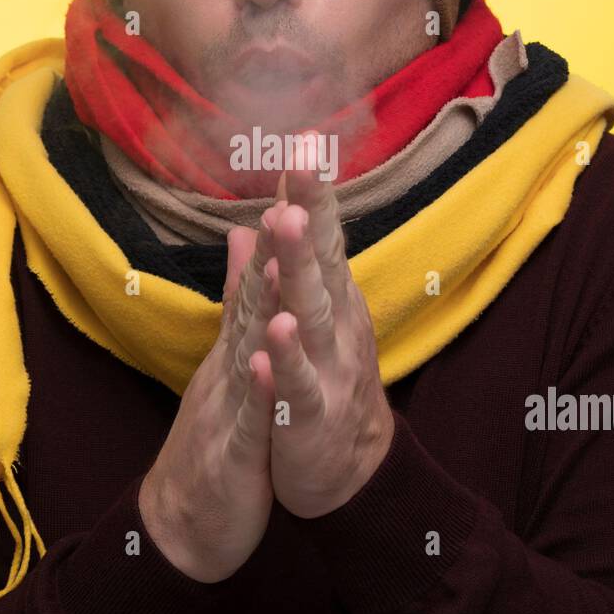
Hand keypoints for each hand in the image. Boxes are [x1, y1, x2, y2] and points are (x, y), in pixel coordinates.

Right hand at [138, 199, 287, 581]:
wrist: (186, 525)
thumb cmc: (220, 437)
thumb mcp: (235, 360)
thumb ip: (240, 299)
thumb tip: (243, 237)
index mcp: (245, 340)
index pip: (267, 266)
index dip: (288, 212)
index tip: (306, 155)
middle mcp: (235, 358)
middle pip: (259, 286)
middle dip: (279, 229)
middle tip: (295, 168)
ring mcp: (230, 401)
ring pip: (250, 341)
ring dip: (263, 290)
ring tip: (277, 236)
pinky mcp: (233, 453)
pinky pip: (248, 419)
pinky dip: (257, 389)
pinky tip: (265, 358)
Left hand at [250, 138, 395, 519]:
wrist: (348, 475)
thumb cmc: (321, 383)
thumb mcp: (301, 321)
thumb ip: (282, 269)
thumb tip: (265, 213)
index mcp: (328, 300)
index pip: (318, 236)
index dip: (311, 191)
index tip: (304, 139)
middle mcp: (335, 325)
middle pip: (320, 262)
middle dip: (310, 212)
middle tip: (304, 161)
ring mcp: (327, 369)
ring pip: (309, 315)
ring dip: (297, 271)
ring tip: (284, 225)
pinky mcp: (312, 417)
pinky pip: (297, 388)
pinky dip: (283, 363)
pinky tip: (270, 339)